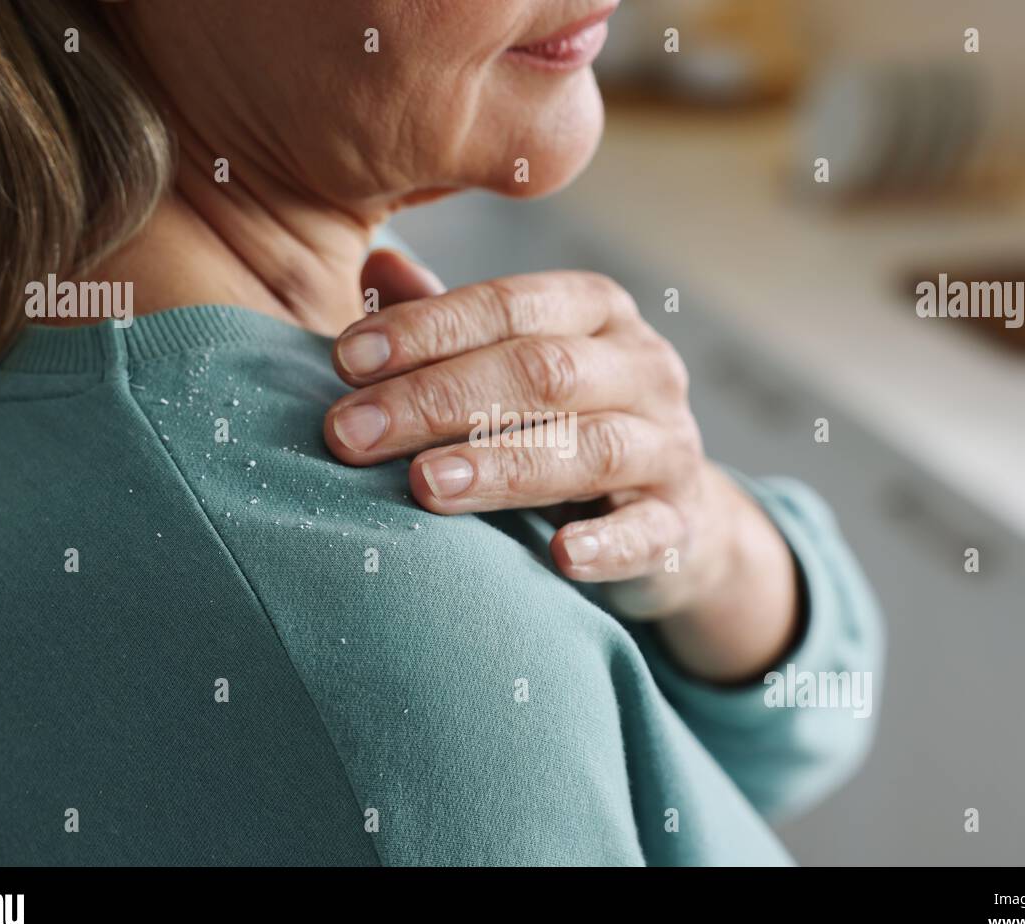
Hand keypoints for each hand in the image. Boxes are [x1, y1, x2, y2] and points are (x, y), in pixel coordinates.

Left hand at [324, 250, 799, 681]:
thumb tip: (378, 267)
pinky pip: (647, 532)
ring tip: (425, 486)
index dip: (426, 330)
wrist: (664, 514)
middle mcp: (643, 368)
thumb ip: (449, 325)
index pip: (508, 306)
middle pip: (542, 372)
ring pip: (591, 447)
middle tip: (350, 434)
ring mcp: (669, 446)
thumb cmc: (562, 424)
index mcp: (596, 312)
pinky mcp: (679, 523)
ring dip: (503, 465)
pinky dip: (605, 545)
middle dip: (438, 400)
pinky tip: (559, 555)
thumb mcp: (510, 362)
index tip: (345, 362)